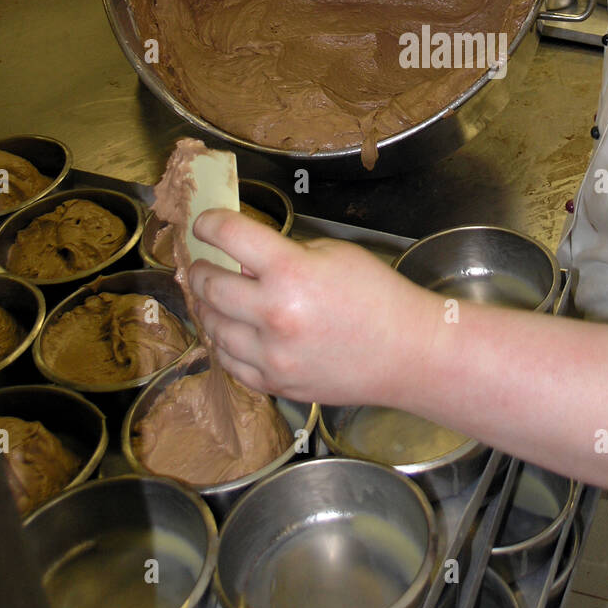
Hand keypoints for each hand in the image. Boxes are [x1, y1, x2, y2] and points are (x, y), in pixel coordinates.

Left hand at [188, 209, 440, 406]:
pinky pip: (230, 362)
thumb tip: (245, 260)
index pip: (229, 236)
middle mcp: (273, 314)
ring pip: (213, 327)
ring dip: (207, 308)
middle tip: (201, 264)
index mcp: (291, 272)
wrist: (408, 353)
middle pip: (208, 285)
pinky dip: (224, 343)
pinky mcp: (275, 384)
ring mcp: (271, 355)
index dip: (209, 224)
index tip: (204, 224)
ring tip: (212, 298)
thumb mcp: (335, 254)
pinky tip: (230, 331)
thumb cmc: (378, 296)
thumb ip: (286, 253)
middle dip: (199, 269)